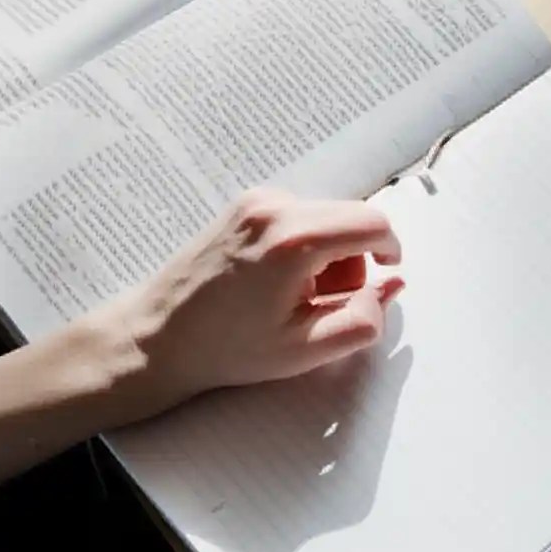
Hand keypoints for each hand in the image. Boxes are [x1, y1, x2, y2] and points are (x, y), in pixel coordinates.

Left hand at [98, 188, 403, 419]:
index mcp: (294, 241)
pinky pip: (300, 216)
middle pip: (352, 217)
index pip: (372, 224)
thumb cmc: (226, 348)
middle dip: (356, 258)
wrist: (158, 338)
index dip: (391, 249)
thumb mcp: (306, 349)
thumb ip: (364, 320)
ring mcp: (257, 202)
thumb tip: (392, 286)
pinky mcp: (246, 205)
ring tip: (297, 295)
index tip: (388, 273)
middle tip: (327, 300)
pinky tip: (278, 279)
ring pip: (327, 216)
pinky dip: (306, 244)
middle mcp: (275, 208)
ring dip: (330, 253)